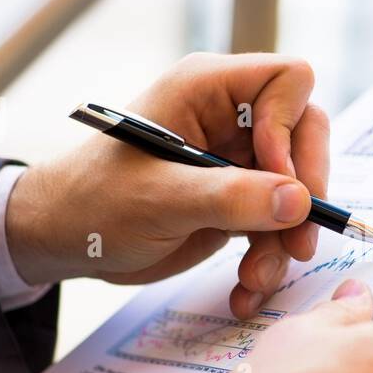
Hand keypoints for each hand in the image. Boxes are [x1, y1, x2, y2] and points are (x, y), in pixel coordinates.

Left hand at [6, 53, 329, 317]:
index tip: (277, 178)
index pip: (288, 81)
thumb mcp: (161, 199)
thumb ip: (230, 197)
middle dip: (304, 193)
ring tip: (255, 279)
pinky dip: (269, 258)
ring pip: (297, 189)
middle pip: (306, 136)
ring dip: (285, 240)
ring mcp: (237, 160)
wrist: (66, 241)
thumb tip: (298, 201)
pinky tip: (245, 290)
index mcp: (208, 89)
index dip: (292, 128)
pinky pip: (277, 223)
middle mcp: (230, 117)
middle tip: (297, 242)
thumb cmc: (95, 202)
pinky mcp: (238, 199)